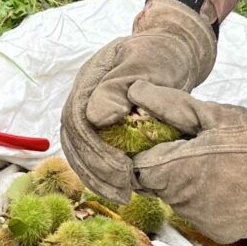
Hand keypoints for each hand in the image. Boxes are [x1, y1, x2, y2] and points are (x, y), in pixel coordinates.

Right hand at [60, 0, 216, 201]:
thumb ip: (119, 87)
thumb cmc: (162, 54)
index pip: (78, 119)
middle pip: (74, 139)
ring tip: (120, 194)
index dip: (95, 149)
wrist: (172, 51)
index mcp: (89, 79)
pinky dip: (104, 173)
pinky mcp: (100, 126)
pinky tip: (120, 188)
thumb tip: (96, 118)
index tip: (121, 169)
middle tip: (122, 189)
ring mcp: (88, 111)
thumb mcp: (146, 63)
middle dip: (96, 168)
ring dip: (97, 176)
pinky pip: (93, 153)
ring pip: (79, 150)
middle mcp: (82, 97)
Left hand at [127, 80, 246, 242]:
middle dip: (167, 168)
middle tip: (196, 150)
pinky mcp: (218, 233)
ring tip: (216, 166)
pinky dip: (207, 202)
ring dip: (186, 185)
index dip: (147, 153)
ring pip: (178, 201)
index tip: (164, 141)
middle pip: (156, 186)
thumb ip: (167, 106)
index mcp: (175, 170)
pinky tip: (228, 186)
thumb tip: (132, 91)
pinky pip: (200, 215)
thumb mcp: (211, 114)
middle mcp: (182, 202)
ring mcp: (200, 220)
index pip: (138, 169)